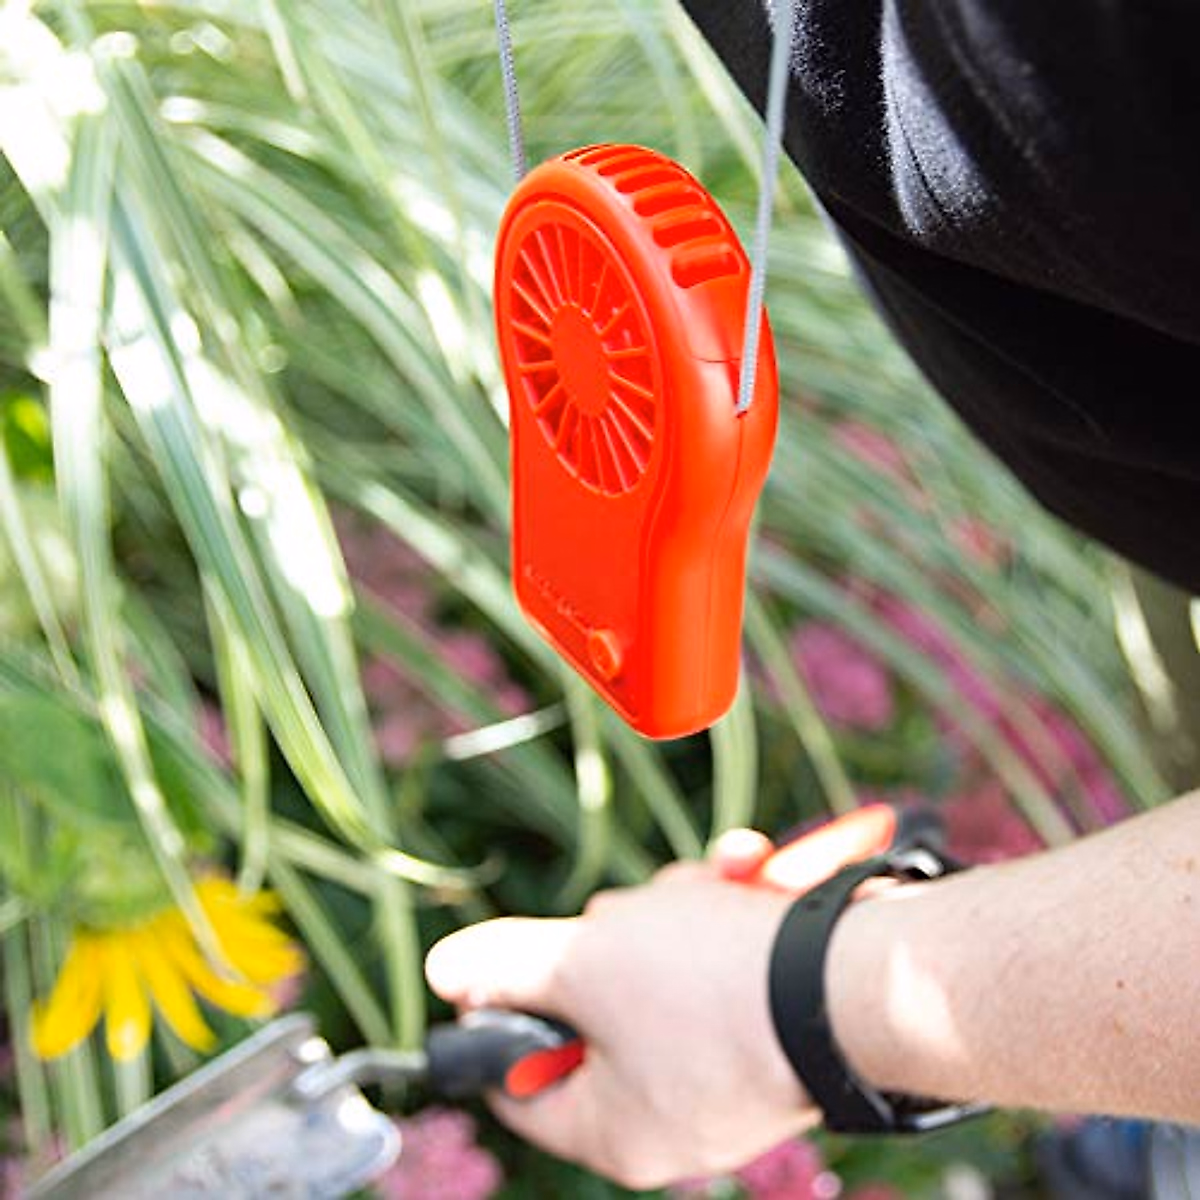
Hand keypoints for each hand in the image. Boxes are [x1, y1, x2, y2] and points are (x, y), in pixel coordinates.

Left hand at [425, 861, 814, 1189]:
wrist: (864, 975)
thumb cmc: (711, 985)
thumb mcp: (582, 962)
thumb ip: (507, 967)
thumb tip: (448, 974)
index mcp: (615, 1126)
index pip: (520, 1085)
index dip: (500, 1015)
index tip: (505, 962)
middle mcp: (673, 1109)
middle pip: (597, 1007)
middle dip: (613, 937)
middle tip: (636, 912)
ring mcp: (729, 1063)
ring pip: (663, 966)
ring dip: (676, 909)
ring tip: (714, 887)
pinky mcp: (774, 1018)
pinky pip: (723, 959)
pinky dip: (727, 911)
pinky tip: (750, 877)